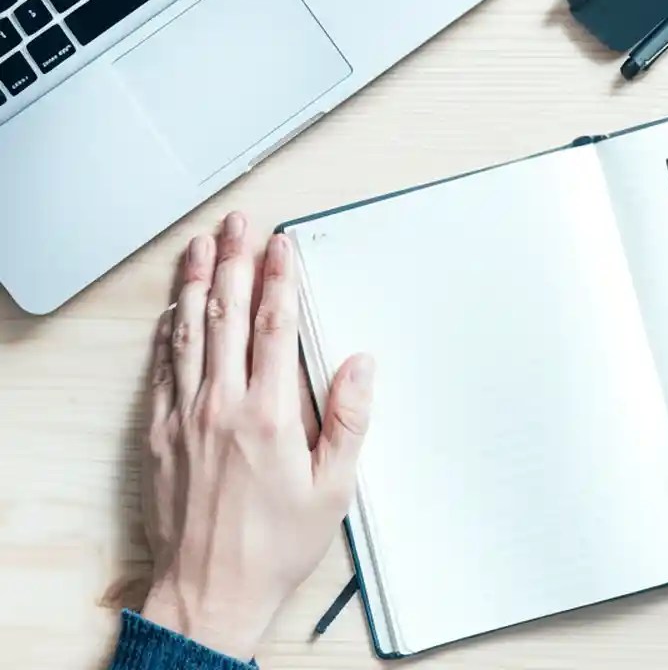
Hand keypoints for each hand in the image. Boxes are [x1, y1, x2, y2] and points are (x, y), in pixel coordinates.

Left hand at [140, 212, 374, 659]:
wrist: (210, 589)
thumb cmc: (273, 544)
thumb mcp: (334, 489)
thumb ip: (349, 421)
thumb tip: (359, 365)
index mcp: (271, 415)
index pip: (275, 327)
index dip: (279, 278)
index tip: (281, 245)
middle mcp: (224, 405)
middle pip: (228, 315)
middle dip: (235, 261)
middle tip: (239, 223)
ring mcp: (187, 416)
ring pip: (189, 332)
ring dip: (195, 282)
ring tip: (201, 245)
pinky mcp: (162, 432)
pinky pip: (163, 367)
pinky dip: (168, 331)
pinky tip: (173, 309)